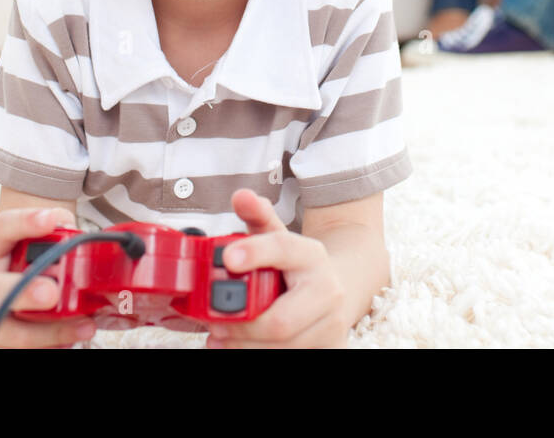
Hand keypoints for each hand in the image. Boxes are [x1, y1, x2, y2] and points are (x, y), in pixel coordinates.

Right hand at [0, 206, 97, 347]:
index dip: (25, 222)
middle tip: (52, 292)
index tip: (50, 219)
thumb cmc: (6, 273)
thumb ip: (48, 235)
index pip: (2, 229)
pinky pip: (15, 353)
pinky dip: (45, 350)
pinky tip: (65, 343)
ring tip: (85, 327)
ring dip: (50, 333)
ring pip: (11, 334)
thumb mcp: (17, 249)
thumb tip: (74, 230)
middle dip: (25, 292)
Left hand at [205, 189, 348, 347]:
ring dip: (244, 346)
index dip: (255, 253)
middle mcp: (328, 292)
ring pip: (283, 346)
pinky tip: (239, 347)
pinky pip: (290, 356)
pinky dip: (257, 354)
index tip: (228, 257)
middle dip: (241, 327)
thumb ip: (258, 216)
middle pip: (280, 320)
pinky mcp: (330, 348)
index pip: (283, 249)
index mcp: (312, 256)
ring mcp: (331, 326)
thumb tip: (241, 196)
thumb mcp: (279, 236)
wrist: (339, 288)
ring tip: (219, 338)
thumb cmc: (297, 266)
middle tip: (214, 323)